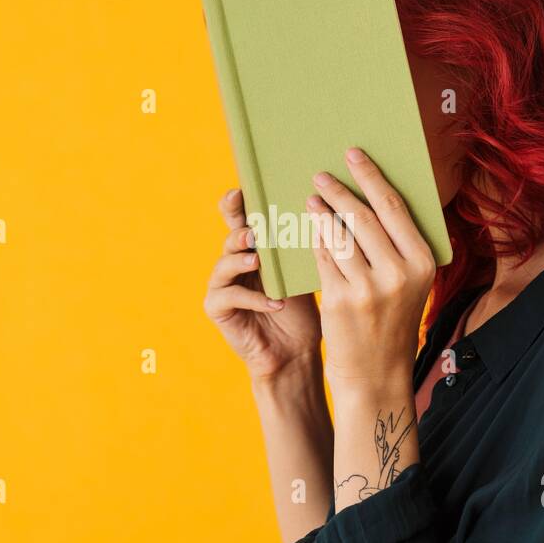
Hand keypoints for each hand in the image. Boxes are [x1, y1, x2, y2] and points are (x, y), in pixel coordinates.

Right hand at [204, 187, 321, 380]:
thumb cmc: (302, 309)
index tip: (241, 191)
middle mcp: (233, 261)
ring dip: (240, 260)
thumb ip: (302, 245)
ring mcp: (222, 284)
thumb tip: (325, 210)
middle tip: (254, 229)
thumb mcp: (305, 272)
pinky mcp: (217, 309)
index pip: (240, 217)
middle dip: (240, 230)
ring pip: (224, 264)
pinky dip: (253, 298)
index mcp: (253, 247)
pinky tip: (275, 302)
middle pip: (230, 237)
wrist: (295, 352)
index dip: (236, 203)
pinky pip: (229, 297)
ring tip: (257, 260)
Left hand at [307, 148, 436, 393]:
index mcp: (422, 262)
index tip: (353, 155)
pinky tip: (309, 229)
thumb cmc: (391, 322)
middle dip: (339, 190)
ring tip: (311, 198)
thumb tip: (374, 197)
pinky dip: (315, 240)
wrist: (376, 374)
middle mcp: (398, 273)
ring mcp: (367, 288)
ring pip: (338, 234)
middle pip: (363, 216)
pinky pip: (323, 258)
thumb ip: (398, 245)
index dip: (370, 177)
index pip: (393, 207)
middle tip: (321, 175)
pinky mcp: (339, 301)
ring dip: (321, 212)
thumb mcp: (409, 283)